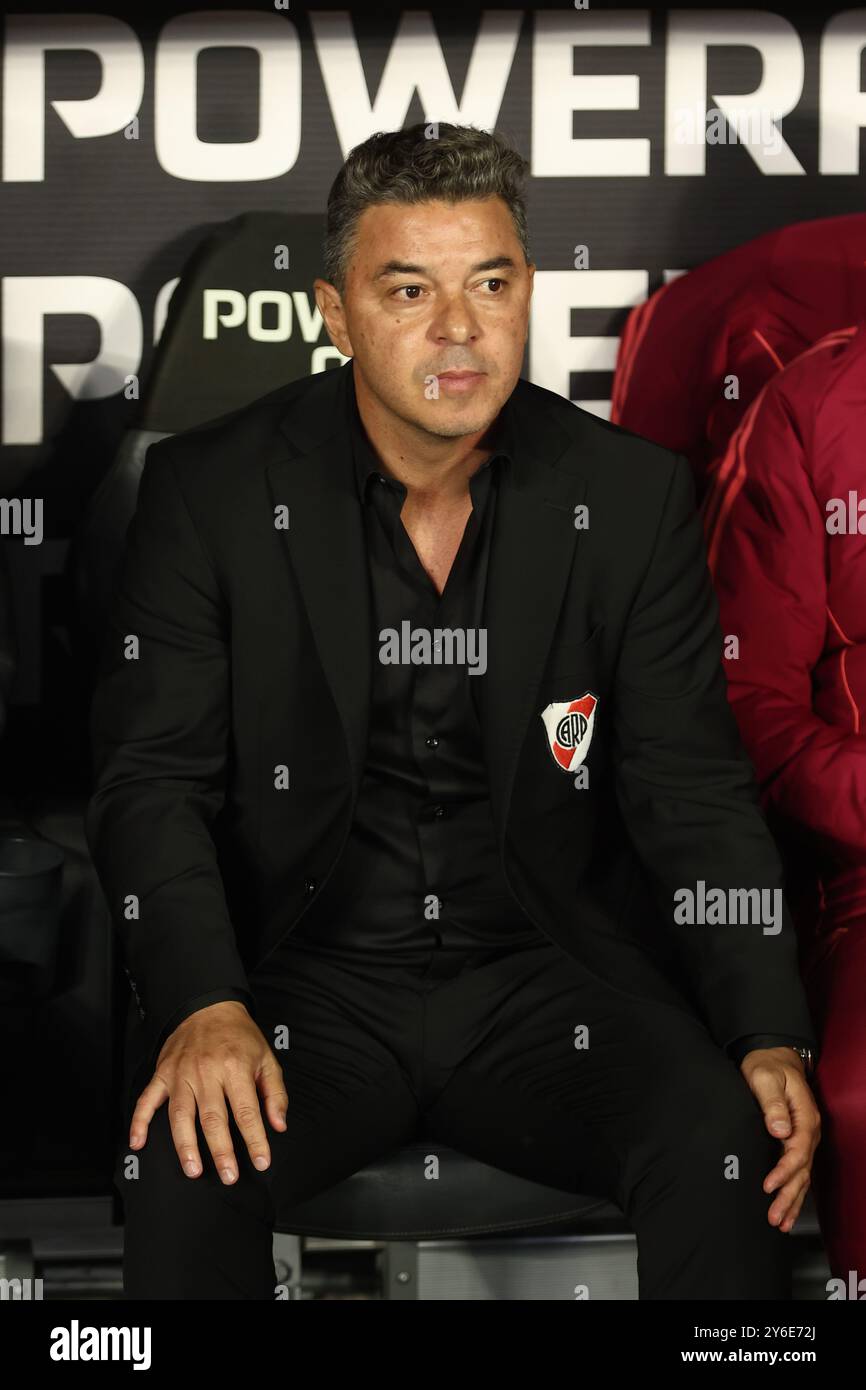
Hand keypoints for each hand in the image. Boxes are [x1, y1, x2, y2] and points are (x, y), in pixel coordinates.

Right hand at [128, 1000, 287, 1182]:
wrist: (209, 1007)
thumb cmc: (240, 1037)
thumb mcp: (267, 1058)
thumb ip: (274, 1093)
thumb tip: (278, 1125)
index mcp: (235, 1067)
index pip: (247, 1111)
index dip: (255, 1140)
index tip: (262, 1161)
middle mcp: (206, 1072)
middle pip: (213, 1118)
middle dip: (221, 1151)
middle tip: (228, 1176)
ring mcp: (181, 1074)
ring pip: (180, 1115)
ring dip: (185, 1145)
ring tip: (193, 1170)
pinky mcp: (162, 1073)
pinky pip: (147, 1100)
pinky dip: (139, 1122)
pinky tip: (137, 1144)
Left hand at [739, 1046, 820, 1231]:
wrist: (774, 1058)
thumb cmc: (768, 1066)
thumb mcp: (766, 1078)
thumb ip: (773, 1104)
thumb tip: (779, 1129)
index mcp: (805, 1117)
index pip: (797, 1151)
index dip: (784, 1171)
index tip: (769, 1185)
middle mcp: (808, 1132)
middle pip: (802, 1170)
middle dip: (788, 1196)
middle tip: (774, 1217)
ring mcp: (804, 1139)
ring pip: (802, 1177)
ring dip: (792, 1201)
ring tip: (780, 1223)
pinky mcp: (796, 1143)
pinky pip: (799, 1172)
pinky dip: (793, 1193)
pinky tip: (787, 1210)